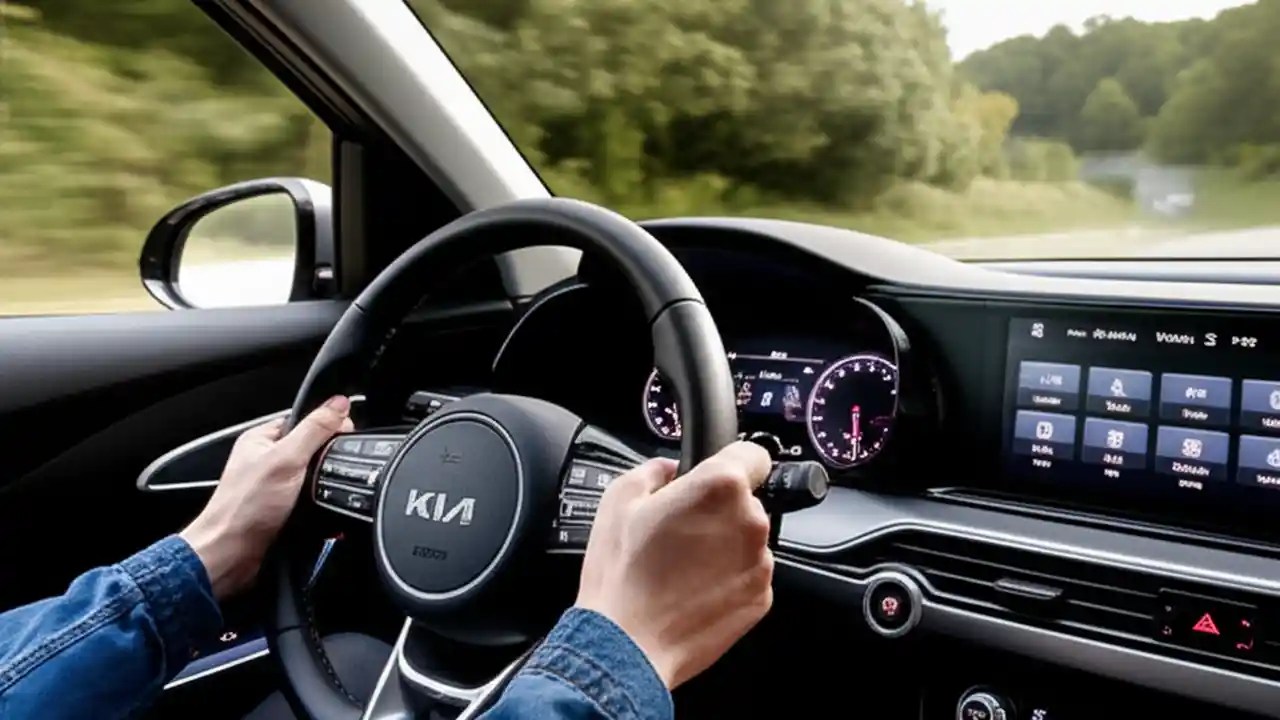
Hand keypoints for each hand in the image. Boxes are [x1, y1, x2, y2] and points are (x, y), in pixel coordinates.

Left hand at [180, 396, 352, 598]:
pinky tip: (325, 516)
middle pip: (313, 451)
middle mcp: (267, 461)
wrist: (230, 556)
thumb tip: (340, 404)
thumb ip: (314, 429)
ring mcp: (274, 488)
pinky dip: (322, 510)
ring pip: (315, 481)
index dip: (327, 426)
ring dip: (325, 490)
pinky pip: (313, 505)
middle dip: (327, 464)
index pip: (304, 420)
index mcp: (261, 439)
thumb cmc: (244, 508)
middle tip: (329, 473)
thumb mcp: (286, 459)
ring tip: (324, 497)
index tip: (342, 438)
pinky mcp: (283, 512)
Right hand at [575, 441, 772, 688]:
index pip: (753, 454)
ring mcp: (759, 564)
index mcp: (719, 488)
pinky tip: (692, 588)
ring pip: (747, 539)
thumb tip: (669, 469)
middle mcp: (749, 522)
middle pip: (746, 501)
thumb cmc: (621, 574)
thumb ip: (653, 470)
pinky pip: (748, 574)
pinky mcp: (760, 598)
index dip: (731, 460)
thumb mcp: (619, 500)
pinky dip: (728, 578)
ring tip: (682, 565)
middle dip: (718, 510)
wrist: (627, 643)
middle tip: (680, 530)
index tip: (717, 473)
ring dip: (724, 545)